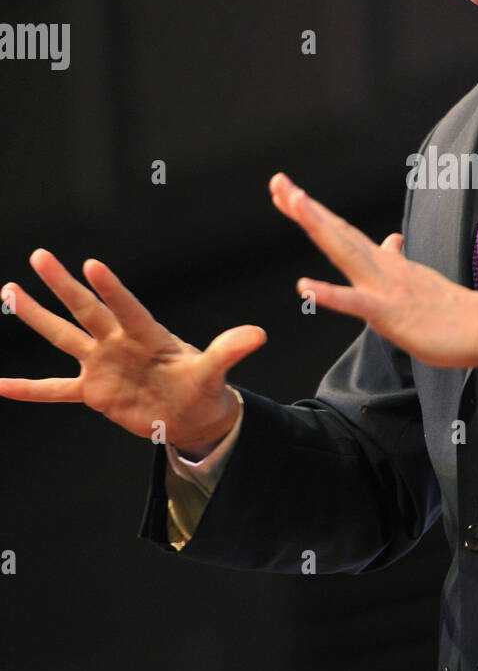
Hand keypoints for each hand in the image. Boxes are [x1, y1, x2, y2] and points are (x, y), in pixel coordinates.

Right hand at [0, 250, 265, 450]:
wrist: (193, 416)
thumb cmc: (205, 388)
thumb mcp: (216, 372)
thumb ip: (229, 351)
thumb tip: (259, 334)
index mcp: (148, 334)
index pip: (127, 308)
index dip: (111, 289)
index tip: (92, 264)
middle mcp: (119, 343)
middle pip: (86, 310)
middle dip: (63, 284)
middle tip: (40, 255)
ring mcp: (102, 364)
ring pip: (63, 336)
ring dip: (37, 315)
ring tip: (9, 290)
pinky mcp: (92, 391)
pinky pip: (53, 389)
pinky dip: (27, 388)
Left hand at [269, 173, 477, 368]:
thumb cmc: (449, 312)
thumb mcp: (416, 281)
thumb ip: (398, 261)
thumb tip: (391, 240)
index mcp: (384, 263)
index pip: (342, 232)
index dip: (314, 212)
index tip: (287, 192)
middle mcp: (380, 267)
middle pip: (336, 232)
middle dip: (305, 207)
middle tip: (278, 181)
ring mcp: (384, 287)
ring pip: (344, 252)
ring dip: (317, 226)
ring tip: (293, 202)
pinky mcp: (390, 313)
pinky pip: (354, 302)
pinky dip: (328, 294)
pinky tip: (303, 286)